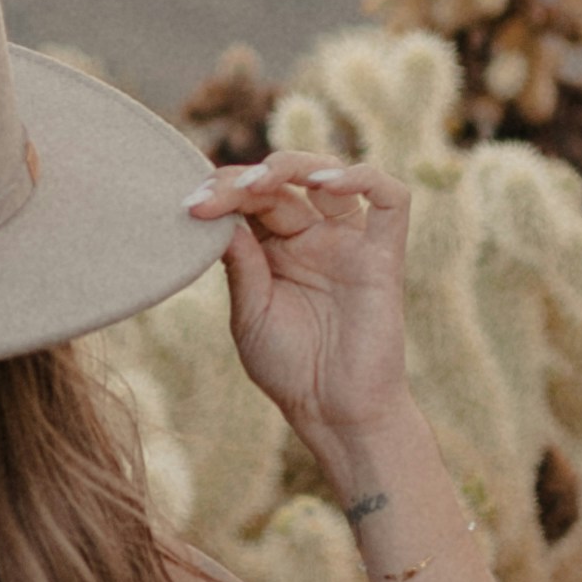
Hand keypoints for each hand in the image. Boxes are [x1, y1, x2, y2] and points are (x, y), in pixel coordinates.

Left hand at [191, 155, 423, 470]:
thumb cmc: (290, 371)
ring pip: (331, 175)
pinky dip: (363, 177)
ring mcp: (349, 243)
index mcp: (276, 250)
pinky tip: (324, 185)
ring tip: (258, 183)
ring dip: (293, 167)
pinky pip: (391, 199)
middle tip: (213, 194)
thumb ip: (240, 263)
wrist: (335, 414)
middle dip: (244, 181)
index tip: (190, 206)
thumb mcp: (250, 313)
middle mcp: (313, 238)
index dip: (222, 192)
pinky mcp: (383, 257)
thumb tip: (219, 215)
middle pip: (281, 183)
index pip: (250, 200)